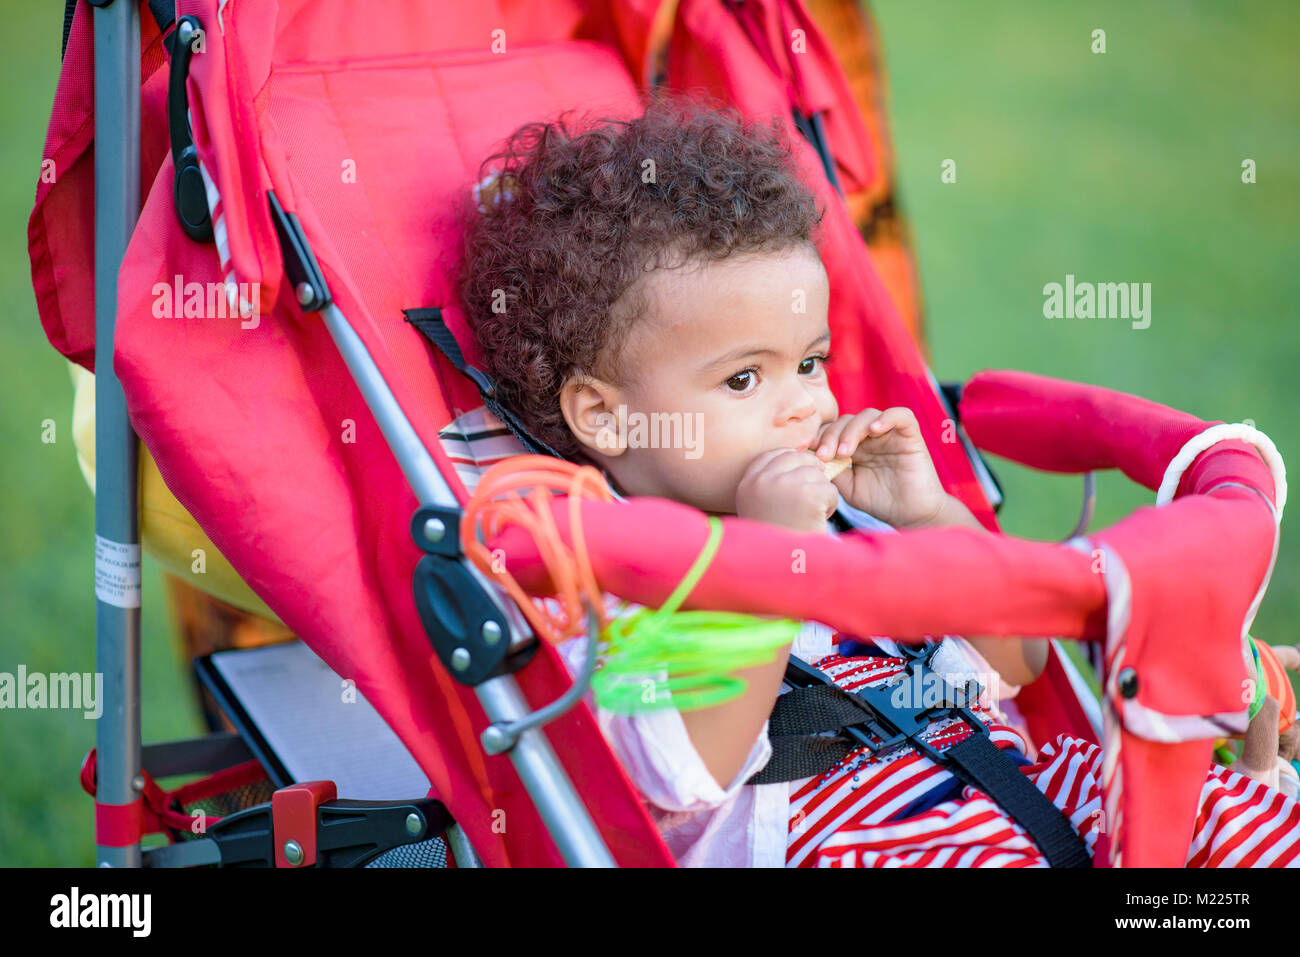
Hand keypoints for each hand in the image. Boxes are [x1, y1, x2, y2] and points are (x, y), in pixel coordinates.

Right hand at [735, 448, 838, 533]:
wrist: (781, 572)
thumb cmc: (775, 543)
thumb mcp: (761, 508)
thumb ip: (771, 483)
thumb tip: (802, 456)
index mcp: (746, 483)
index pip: (773, 455)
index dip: (791, 464)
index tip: (798, 482)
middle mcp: (761, 480)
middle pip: (798, 458)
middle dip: (810, 476)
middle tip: (808, 501)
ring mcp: (784, 485)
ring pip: (817, 474)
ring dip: (820, 494)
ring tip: (809, 516)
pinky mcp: (807, 495)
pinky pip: (830, 490)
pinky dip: (829, 507)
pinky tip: (816, 522)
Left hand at [814, 407, 946, 527]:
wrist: (911, 516)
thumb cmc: (880, 502)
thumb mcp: (848, 487)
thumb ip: (833, 469)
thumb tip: (812, 456)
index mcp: (856, 446)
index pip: (835, 429)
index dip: (821, 436)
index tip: (811, 453)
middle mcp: (872, 437)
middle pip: (847, 420)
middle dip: (831, 435)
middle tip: (825, 455)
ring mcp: (891, 435)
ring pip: (868, 415)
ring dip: (852, 430)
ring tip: (845, 452)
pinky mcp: (911, 436)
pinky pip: (902, 415)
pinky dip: (887, 418)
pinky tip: (874, 430)